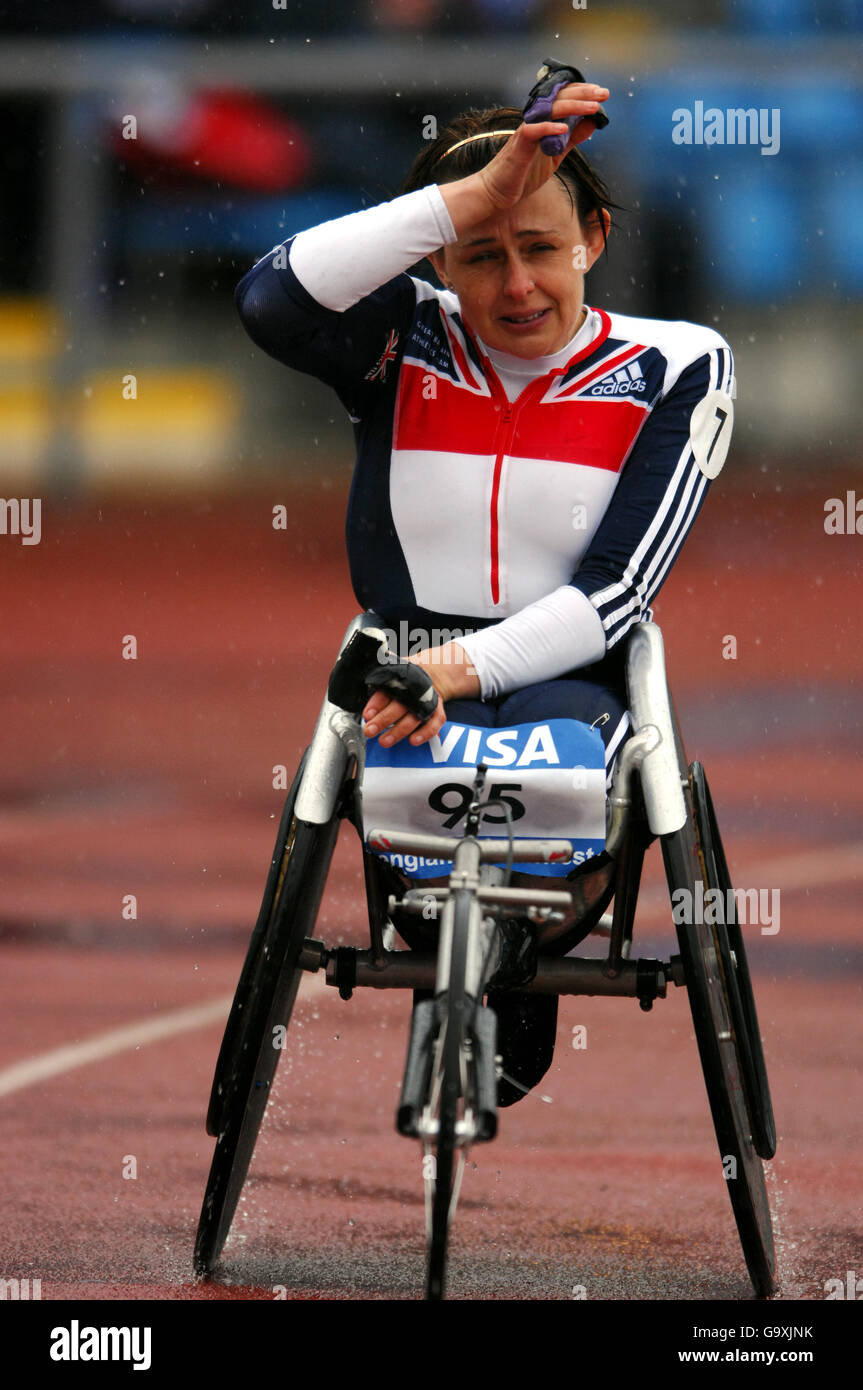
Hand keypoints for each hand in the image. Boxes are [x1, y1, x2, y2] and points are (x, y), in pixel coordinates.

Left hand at [362, 642, 479, 747]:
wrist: (433, 674)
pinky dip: (426, 733)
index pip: (386, 691)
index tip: (366, 715)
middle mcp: (413, 691)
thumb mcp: (391, 673)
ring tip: (384, 741)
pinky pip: (435, 723)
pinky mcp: (437, 711)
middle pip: (398, 706)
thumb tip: (357, 674)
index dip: (376, 704)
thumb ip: (377, 679)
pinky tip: (413, 741)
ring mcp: (427, 701)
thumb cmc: (404, 680)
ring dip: (399, 731)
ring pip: (414, 718)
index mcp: (399, 681)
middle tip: (369, 731)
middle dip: (383, 720)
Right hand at [477, 82, 608, 211]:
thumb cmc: (524, 174)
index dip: (583, 94)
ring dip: (573, 107)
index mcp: (543, 121)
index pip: (564, 98)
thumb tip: (591, 124)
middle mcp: (534, 121)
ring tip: (593, 108)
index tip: (602, 94)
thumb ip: (571, 140)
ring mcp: (526, 131)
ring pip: (550, 111)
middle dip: (584, 95)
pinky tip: (565, 128)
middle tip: (604, 93)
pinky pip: (533, 131)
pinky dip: (549, 128)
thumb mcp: (555, 155)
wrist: (497, 192)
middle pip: (560, 99)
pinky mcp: (519, 146)